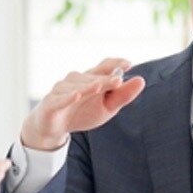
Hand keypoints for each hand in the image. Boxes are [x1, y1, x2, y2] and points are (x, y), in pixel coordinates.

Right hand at [21, 57, 145, 149]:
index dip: (114, 64)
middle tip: (118, 81)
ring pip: (77, 87)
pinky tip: (77, 95)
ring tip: (99, 88)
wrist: (55, 128)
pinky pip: (60, 99)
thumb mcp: (107, 107)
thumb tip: (141, 80)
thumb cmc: (83, 113)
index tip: (128, 64)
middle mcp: (76, 79)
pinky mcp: (51, 102)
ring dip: (87, 87)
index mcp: (91, 78)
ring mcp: (61, 90)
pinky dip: (68, 97)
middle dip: (105, 79)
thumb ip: (123, 95)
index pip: (104, 67)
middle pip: (93, 78)